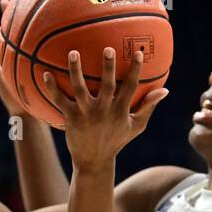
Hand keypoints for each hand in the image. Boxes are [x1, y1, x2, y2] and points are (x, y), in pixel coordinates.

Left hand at [44, 47, 167, 170]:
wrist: (94, 162)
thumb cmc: (116, 140)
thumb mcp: (135, 127)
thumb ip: (148, 107)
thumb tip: (165, 91)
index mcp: (120, 112)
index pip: (130, 88)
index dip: (135, 71)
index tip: (138, 52)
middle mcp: (103, 112)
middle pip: (107, 87)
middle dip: (108, 68)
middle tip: (108, 48)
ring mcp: (86, 115)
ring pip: (80, 90)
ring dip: (76, 71)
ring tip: (74, 53)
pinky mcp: (70, 119)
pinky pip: (60, 101)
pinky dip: (52, 88)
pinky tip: (45, 73)